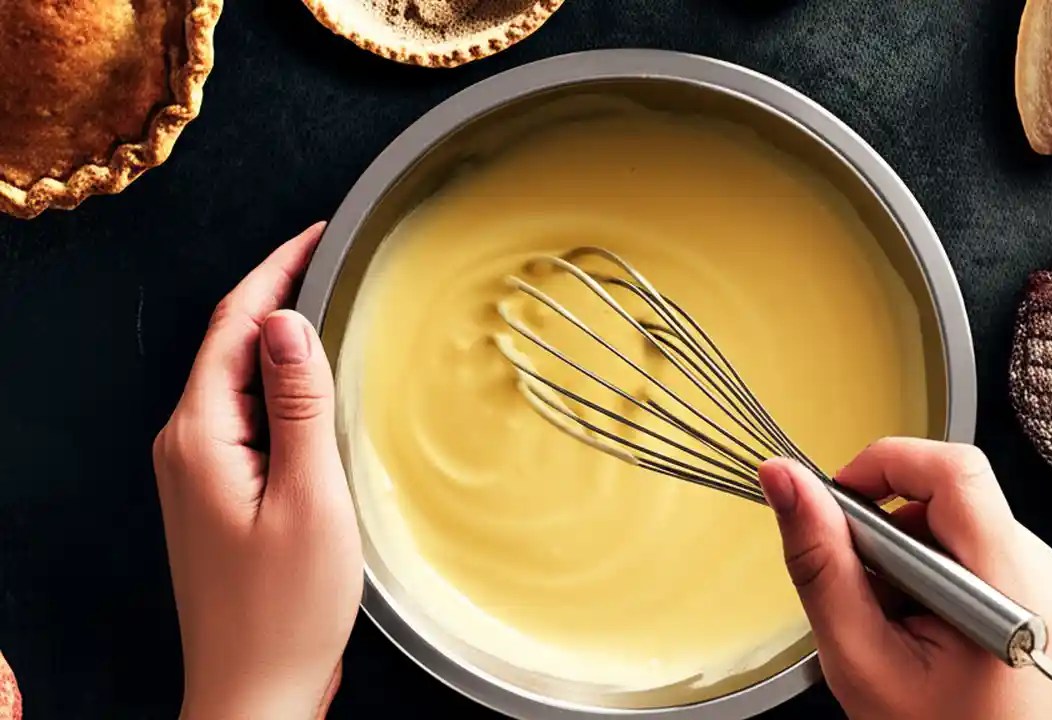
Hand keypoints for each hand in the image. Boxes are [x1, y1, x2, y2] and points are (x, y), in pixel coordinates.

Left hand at [152, 223, 361, 719]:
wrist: (254, 693)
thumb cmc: (282, 610)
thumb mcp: (307, 497)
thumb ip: (296, 403)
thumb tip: (287, 320)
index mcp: (199, 436)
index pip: (234, 324)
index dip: (276, 269)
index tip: (318, 234)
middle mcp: (187, 445)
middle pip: (232, 345)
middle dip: (281, 294)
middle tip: (337, 260)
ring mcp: (200, 472)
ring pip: (241, 382)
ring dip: (284, 344)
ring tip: (338, 312)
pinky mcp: (221, 495)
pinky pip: (249, 420)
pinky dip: (284, 391)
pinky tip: (320, 392)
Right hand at [758, 438, 1051, 719]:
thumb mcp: (860, 657)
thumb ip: (820, 562)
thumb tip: (785, 481)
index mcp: (1012, 585)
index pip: (954, 470)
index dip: (886, 465)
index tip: (838, 499)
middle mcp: (1047, 574)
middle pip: (953, 494)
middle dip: (889, 528)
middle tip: (863, 589)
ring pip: (960, 520)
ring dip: (908, 554)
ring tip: (894, 620)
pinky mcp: (1045, 593)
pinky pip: (978, 547)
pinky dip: (934, 571)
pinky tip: (922, 624)